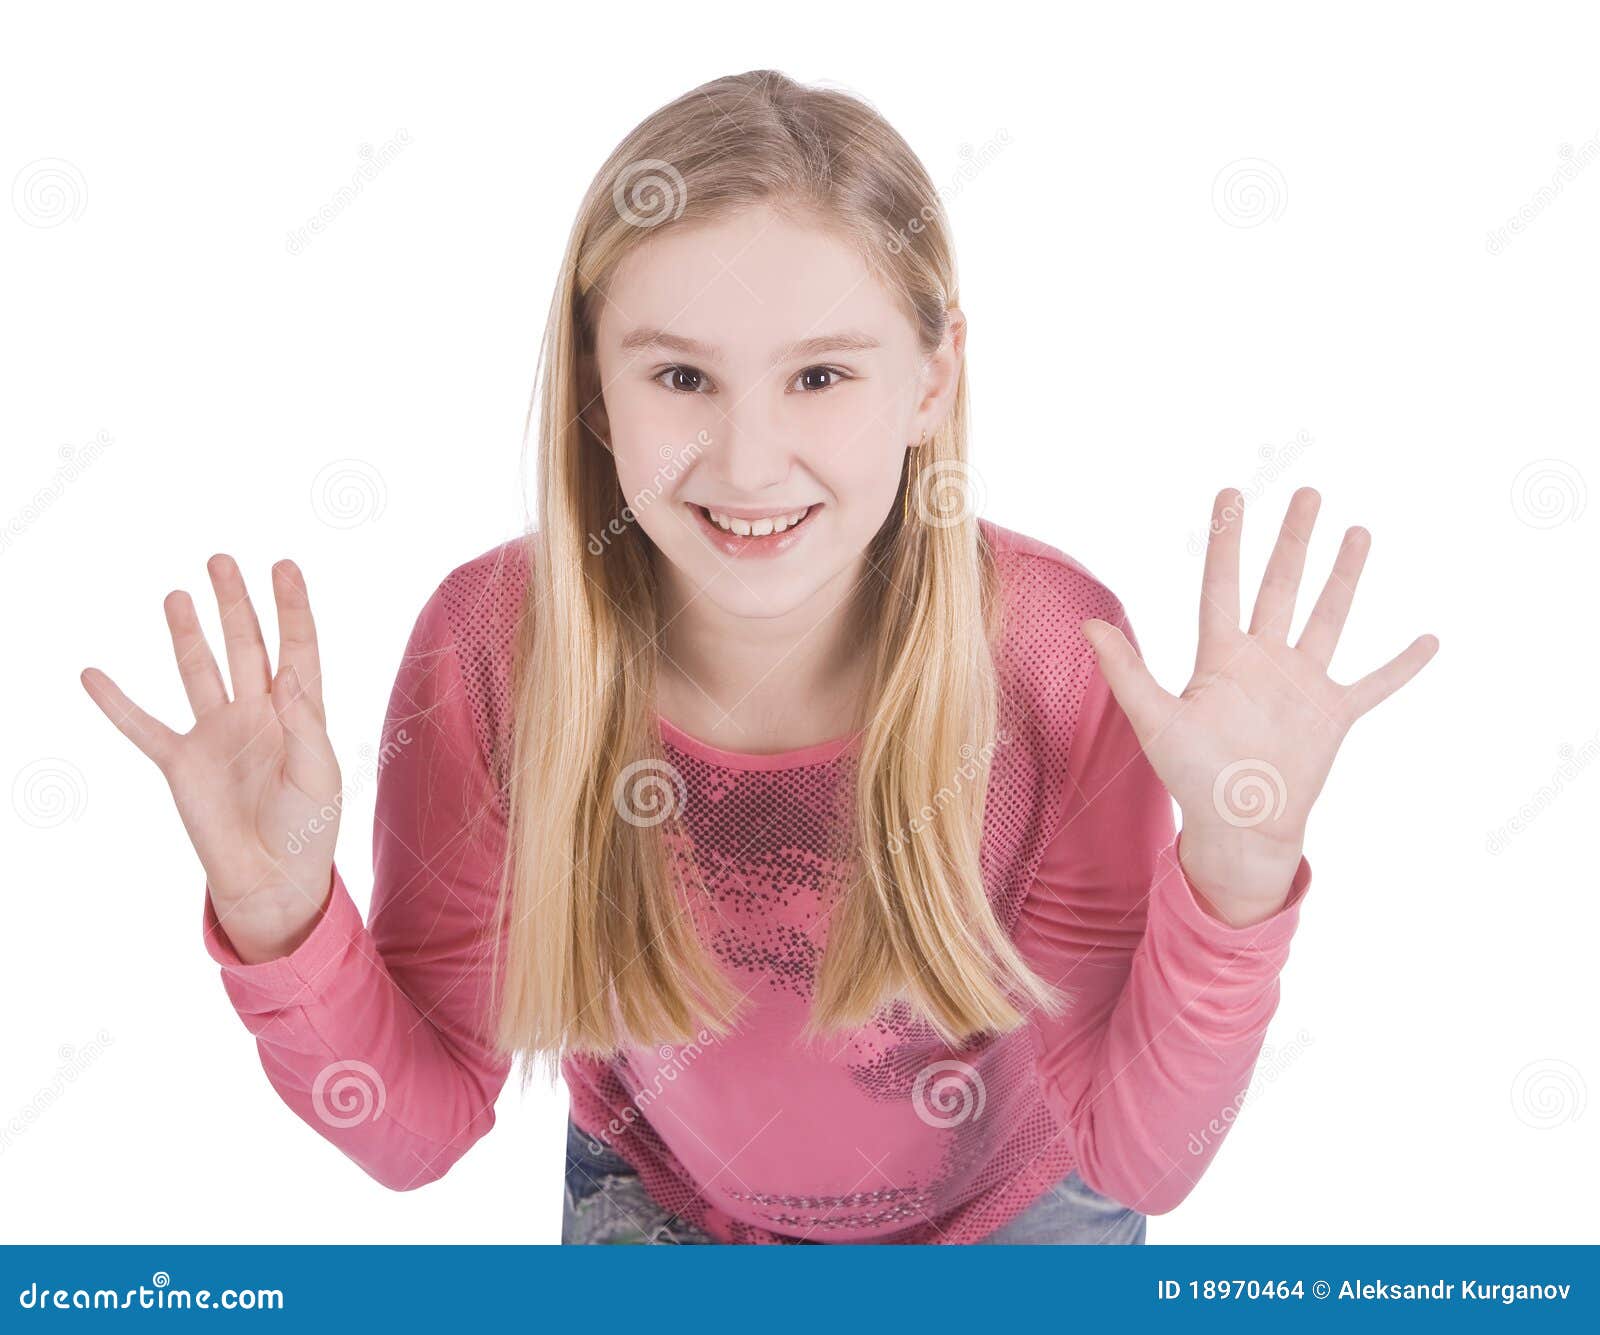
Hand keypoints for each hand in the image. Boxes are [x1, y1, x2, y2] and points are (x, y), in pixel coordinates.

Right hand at [81, 555, 342, 962]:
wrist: (272, 879)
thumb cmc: (308, 829)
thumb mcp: (319, 775)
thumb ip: (305, 724)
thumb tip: (287, 675)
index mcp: (300, 714)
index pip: (297, 648)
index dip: (291, 607)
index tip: (284, 566)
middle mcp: (259, 714)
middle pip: (247, 645)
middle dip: (236, 604)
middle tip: (222, 561)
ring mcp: (218, 734)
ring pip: (201, 670)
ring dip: (188, 633)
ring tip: (178, 593)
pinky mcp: (182, 763)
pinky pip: (142, 726)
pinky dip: (116, 703)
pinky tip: (92, 674)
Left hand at [1081, 487, 1438, 926]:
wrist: (1239, 828)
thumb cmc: (1192, 778)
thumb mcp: (1155, 721)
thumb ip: (1127, 672)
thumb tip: (1087, 625)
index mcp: (1221, 657)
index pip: (1223, 585)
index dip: (1227, 540)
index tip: (1231, 494)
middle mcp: (1263, 660)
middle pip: (1279, 586)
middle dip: (1293, 540)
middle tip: (1307, 492)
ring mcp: (1301, 684)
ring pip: (1327, 617)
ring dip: (1344, 576)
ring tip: (1358, 531)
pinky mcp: (1333, 715)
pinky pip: (1375, 684)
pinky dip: (1402, 665)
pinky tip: (1429, 640)